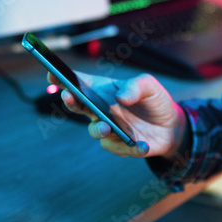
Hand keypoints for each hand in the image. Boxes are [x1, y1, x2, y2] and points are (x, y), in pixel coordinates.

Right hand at [49, 71, 185, 159]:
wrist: (170, 125)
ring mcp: (108, 129)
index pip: (77, 84)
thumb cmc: (154, 100)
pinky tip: (143, 145)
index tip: (51, 72)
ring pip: (95, 131)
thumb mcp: (150, 86)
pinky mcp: (121, 146)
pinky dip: (132, 148)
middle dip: (70, 101)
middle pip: (78, 107)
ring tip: (107, 127)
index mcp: (102, 91)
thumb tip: (120, 97)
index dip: (62, 78)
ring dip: (98, 129)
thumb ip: (136, 86)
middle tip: (69, 96)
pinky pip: (122, 148)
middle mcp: (99, 111)